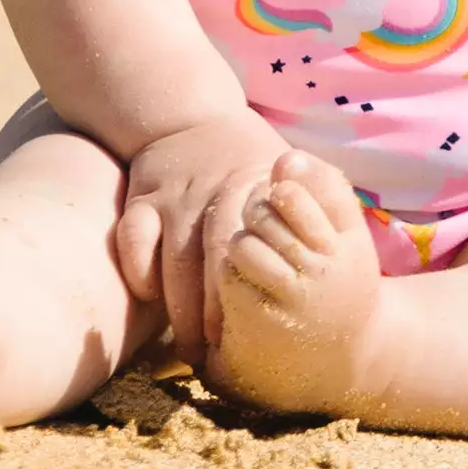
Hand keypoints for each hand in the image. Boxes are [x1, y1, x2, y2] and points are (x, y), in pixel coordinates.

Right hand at [109, 111, 295, 366]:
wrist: (187, 112)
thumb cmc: (246, 159)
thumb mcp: (286, 169)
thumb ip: (310, 205)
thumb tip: (334, 263)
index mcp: (255, 189)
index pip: (253, 247)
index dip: (251, 292)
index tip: (256, 332)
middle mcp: (213, 192)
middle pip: (212, 261)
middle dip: (213, 314)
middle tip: (219, 356)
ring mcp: (174, 195)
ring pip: (172, 260)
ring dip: (178, 310)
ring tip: (190, 350)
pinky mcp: (141, 198)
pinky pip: (133, 240)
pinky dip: (139, 272)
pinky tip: (152, 301)